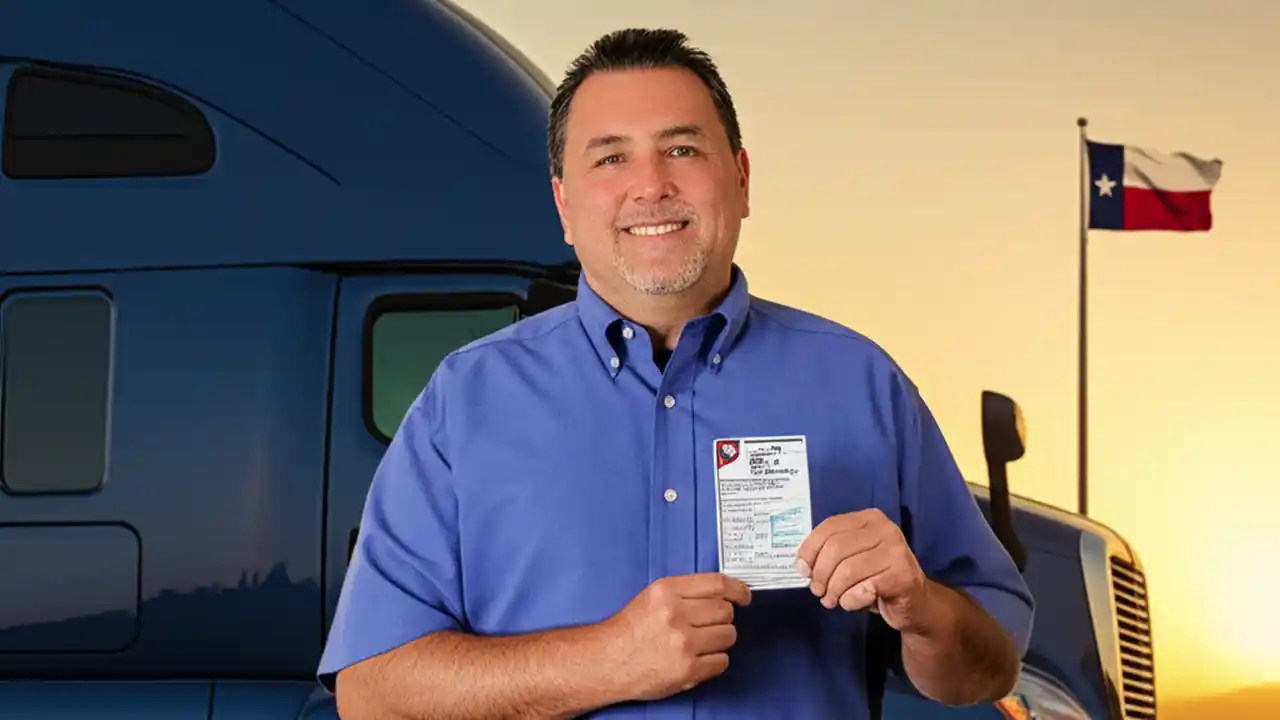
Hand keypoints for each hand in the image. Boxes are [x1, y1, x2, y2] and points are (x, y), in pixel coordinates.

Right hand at [600, 573, 751, 701]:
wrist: (608, 661)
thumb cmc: (630, 630)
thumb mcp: (653, 596)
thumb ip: (686, 592)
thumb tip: (724, 592)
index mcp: (666, 592)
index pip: (717, 584)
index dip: (737, 589)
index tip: (744, 595)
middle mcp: (675, 615)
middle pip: (725, 610)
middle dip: (721, 618)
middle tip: (707, 624)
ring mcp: (682, 644)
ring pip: (728, 635)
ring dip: (719, 639)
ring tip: (700, 642)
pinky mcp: (687, 670)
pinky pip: (722, 661)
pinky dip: (714, 661)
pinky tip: (698, 658)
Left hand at [794, 509, 929, 631]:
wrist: (917, 603)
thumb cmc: (877, 579)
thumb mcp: (852, 559)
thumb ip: (829, 554)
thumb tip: (802, 565)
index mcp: (870, 519)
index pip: (829, 527)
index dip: (810, 549)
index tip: (802, 570)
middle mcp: (885, 529)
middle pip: (836, 548)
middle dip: (820, 574)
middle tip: (818, 592)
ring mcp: (896, 552)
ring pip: (847, 571)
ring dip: (833, 592)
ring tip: (832, 600)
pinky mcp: (902, 576)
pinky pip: (862, 590)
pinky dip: (850, 601)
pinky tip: (854, 603)